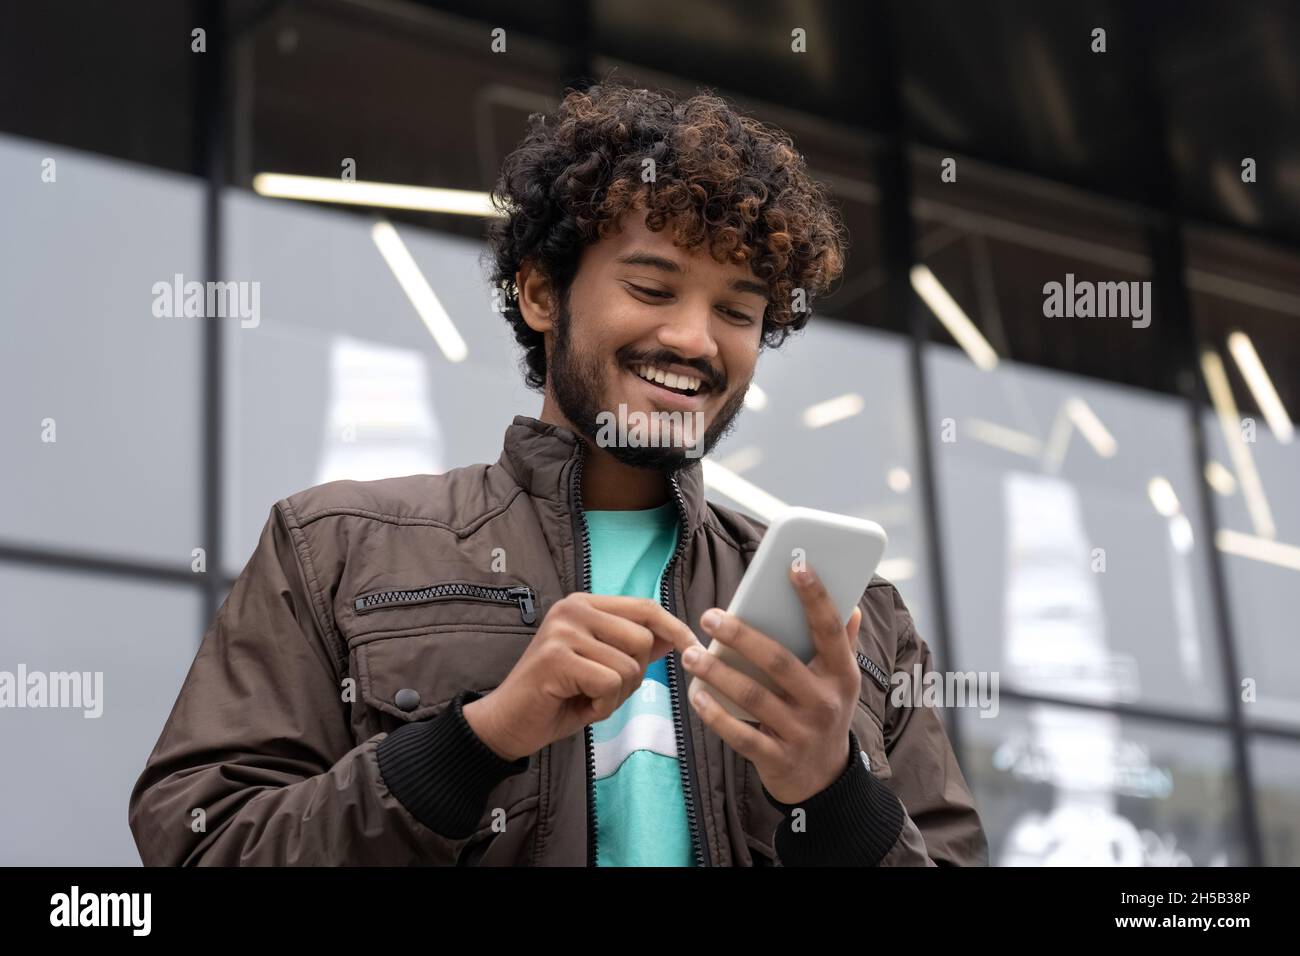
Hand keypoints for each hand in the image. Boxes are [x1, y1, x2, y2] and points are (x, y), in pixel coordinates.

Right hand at [463, 593, 700, 759]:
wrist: (507, 722)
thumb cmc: (556, 697)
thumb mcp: (601, 668)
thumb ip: (632, 649)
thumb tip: (674, 637)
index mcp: (585, 605)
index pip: (645, 607)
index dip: (675, 629)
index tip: (694, 650)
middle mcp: (574, 609)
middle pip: (644, 639)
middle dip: (635, 675)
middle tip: (604, 690)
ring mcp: (564, 631)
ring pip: (629, 666)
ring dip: (616, 696)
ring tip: (587, 698)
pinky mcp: (557, 658)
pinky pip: (610, 684)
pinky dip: (603, 706)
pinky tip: (579, 706)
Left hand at [681, 564, 862, 804]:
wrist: (824, 782)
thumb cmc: (825, 715)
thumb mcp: (842, 682)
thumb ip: (843, 644)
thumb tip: (851, 605)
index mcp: (841, 675)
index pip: (829, 629)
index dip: (815, 597)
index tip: (795, 566)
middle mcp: (824, 702)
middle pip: (778, 661)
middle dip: (741, 636)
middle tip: (710, 616)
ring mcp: (801, 733)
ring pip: (753, 696)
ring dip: (717, 672)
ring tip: (690, 654)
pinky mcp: (777, 759)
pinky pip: (740, 734)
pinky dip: (714, 714)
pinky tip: (695, 695)